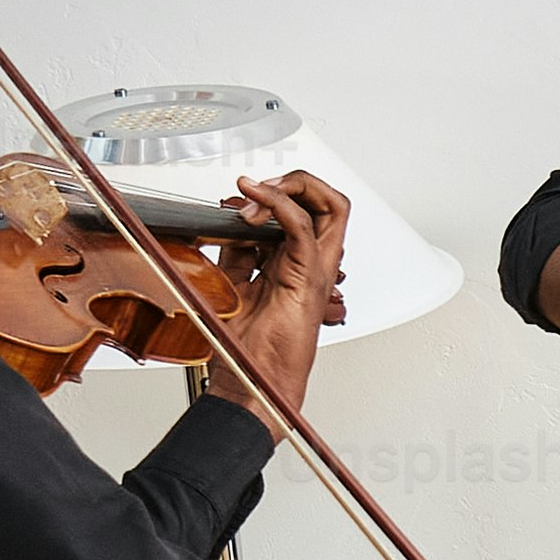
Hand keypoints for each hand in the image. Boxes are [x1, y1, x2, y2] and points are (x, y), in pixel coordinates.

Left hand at [198, 173, 353, 420]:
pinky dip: (279, 203)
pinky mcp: (307, 276)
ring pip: (331, 204)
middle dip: (292, 181)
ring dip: (291, 186)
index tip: (244, 194)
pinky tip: (254, 198)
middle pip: (327, 201)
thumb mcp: (232, 283)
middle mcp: (313, 263)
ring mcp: (315, 269)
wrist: (250, 378)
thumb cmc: (247, 348)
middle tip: (255, 189)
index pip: (306, 209)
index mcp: (297, 264)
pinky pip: (302, 226)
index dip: (279, 191)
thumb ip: (237, 253)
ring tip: (255, 192)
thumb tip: (229, 224)